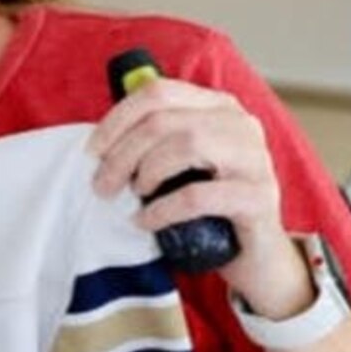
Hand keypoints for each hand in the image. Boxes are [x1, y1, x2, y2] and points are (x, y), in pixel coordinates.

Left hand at [85, 76, 312, 314]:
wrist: (258, 258)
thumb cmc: (210, 209)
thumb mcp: (182, 168)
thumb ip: (155, 144)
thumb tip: (100, 143)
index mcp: (219, 107)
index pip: (159, 93)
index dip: (118, 120)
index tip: (92, 152)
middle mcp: (241, 124)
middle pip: (166, 120)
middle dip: (124, 153)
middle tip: (102, 185)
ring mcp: (255, 158)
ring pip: (188, 145)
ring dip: (147, 172)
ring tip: (133, 196)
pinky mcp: (258, 197)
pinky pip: (199, 195)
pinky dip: (163, 208)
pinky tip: (145, 221)